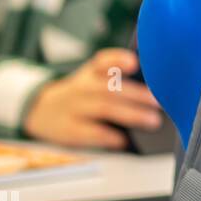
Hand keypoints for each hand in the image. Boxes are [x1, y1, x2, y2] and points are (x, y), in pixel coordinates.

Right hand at [23, 48, 163, 149]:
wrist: (41, 111)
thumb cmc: (82, 95)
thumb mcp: (93, 81)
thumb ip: (118, 82)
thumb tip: (155, 94)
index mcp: (91, 73)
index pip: (103, 61)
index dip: (118, 59)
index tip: (134, 62)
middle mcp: (82, 87)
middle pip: (109, 87)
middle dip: (137, 95)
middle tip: (159, 103)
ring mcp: (74, 108)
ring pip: (103, 108)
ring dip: (131, 114)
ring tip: (152, 121)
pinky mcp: (68, 130)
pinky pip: (90, 132)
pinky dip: (109, 136)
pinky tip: (125, 140)